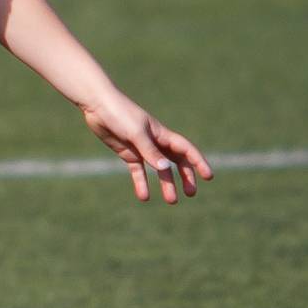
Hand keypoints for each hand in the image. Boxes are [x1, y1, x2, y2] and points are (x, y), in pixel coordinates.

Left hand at [80, 96, 211, 204]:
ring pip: (159, 170)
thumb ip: (150, 151)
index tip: (208, 176)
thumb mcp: (136, 133)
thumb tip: (165, 169)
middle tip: (191, 194)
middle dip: (186, 177)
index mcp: (163, 135)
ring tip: (172, 200)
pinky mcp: (128, 153)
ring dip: (166, 184)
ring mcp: (142, 149)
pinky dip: (141, 183)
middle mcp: (156, 142)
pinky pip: (138, 171)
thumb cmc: (120, 114)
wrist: (98, 106)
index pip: (186, 150)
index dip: (198, 163)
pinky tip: (144, 197)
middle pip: (176, 162)